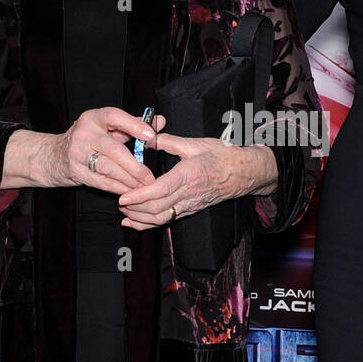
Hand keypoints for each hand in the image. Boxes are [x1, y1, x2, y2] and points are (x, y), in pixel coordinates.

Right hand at [2, 107, 158, 192]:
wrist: (52, 156)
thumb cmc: (88, 140)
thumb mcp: (107, 128)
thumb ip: (133, 124)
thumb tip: (160, 121)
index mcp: (93, 118)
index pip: (114, 116)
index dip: (134, 125)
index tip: (151, 135)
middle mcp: (84, 133)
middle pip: (113, 149)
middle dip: (134, 166)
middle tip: (150, 177)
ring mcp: (77, 152)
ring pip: (107, 168)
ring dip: (127, 179)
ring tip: (143, 187)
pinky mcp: (75, 171)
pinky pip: (100, 181)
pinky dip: (116, 188)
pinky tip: (128, 191)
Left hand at [117, 125, 277, 230]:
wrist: (244, 172)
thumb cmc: (222, 155)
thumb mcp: (195, 143)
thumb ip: (169, 141)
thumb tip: (147, 137)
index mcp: (188, 175)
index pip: (160, 190)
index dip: (139, 196)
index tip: (123, 197)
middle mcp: (189, 194)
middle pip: (157, 208)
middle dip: (135, 208)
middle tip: (118, 201)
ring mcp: (190, 204)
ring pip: (162, 219)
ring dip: (140, 218)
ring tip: (124, 212)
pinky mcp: (191, 209)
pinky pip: (168, 220)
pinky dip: (148, 223)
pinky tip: (134, 222)